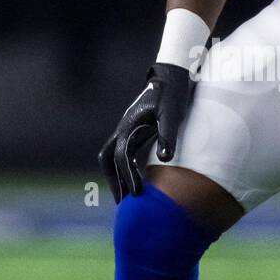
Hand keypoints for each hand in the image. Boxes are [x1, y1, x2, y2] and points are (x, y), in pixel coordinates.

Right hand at [99, 63, 193, 203]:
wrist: (171, 78)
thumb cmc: (172, 95)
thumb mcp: (172, 114)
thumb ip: (168, 135)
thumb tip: (165, 159)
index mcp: (129, 125)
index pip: (122, 156)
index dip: (128, 176)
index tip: (136, 194)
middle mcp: (123, 129)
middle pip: (107, 159)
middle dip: (112, 180)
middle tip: (121, 201)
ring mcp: (127, 130)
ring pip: (112, 157)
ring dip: (116, 176)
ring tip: (125, 197)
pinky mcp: (135, 132)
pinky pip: (123, 154)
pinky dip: (125, 169)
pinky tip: (135, 180)